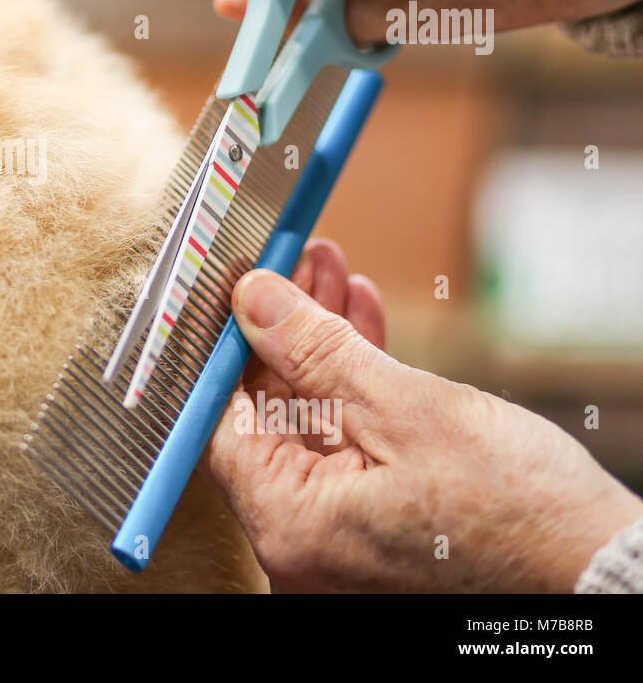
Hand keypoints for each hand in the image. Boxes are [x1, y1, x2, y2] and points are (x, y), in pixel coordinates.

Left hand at [202, 239, 642, 591]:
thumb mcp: (404, 409)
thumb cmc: (518, 510)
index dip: (232, 344)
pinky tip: (362, 315)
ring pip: (310, 415)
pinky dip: (355, 379)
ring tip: (335, 271)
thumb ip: (313, 352)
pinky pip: (347, 438)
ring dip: (323, 340)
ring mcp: (338, 529)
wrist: (604, 569)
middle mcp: (301, 538)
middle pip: (270, 412)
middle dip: (288, 327)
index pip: (224, 420)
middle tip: (301, 260)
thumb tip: (253, 301)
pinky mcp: (374, 515)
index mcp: (291, 525)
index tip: (247, 283)